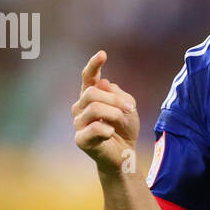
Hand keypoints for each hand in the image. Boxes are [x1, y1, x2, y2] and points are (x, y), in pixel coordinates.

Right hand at [72, 51, 139, 173]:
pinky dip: (108, 129)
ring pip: (94, 108)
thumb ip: (118, 93)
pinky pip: (94, 128)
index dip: (94, 65)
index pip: (88, 77)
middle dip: (115, 99)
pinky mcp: (80, 139)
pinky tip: (112, 133)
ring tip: (123, 120)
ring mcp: (78, 123)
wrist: (124, 155)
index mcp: (91, 96)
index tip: (103, 54)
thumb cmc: (125, 130)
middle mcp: (80, 107)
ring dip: (114, 112)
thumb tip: (103, 83)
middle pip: (92, 92)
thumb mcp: (128, 108)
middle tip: (130, 108)